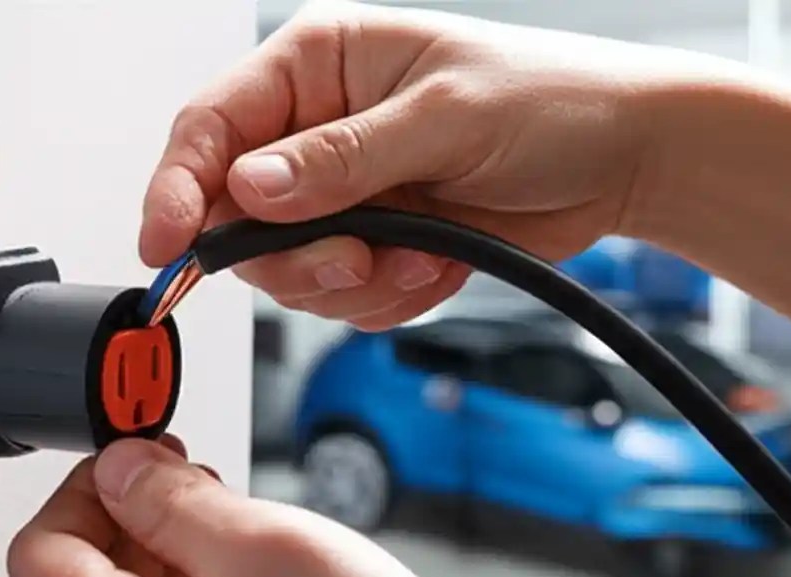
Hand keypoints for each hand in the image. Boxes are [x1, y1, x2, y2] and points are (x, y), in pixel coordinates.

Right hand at [140, 0, 669, 329]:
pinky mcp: (376, 242)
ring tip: (418, 257)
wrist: (624, 159)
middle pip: (238, 214)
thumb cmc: (552, 99)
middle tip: (352, 258)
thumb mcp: (444, 117)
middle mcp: (320, 129)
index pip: (213, 125)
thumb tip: (252, 187)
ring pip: (288, 267)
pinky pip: (341, 296)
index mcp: (320, 65)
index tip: (165, 244)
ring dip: (349, 281)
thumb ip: (344, 158)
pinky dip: (384, 298)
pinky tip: (436, 267)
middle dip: (291, 254)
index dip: (178, 186)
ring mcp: (346, 192)